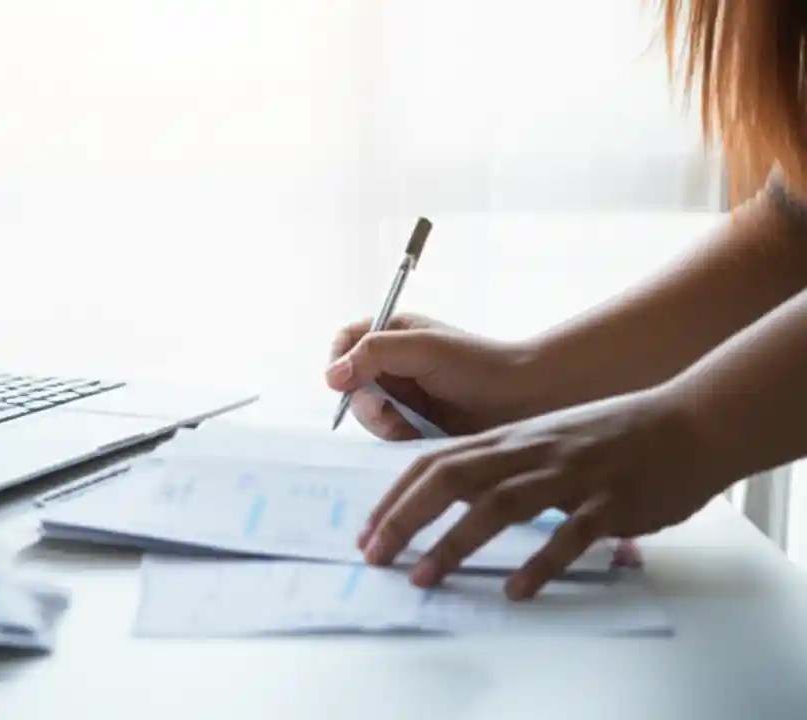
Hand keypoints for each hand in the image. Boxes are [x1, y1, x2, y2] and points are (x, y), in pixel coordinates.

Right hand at [326, 313, 541, 438]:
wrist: (527, 400)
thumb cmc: (480, 367)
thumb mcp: (424, 349)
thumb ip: (375, 354)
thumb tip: (331, 377)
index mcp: (395, 332)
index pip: (345, 341)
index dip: (338, 362)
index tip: (343, 384)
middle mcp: (395, 362)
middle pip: (351, 384)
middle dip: (367, 403)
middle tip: (393, 414)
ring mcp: (404, 394)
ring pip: (368, 413)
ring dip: (385, 424)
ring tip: (414, 427)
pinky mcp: (415, 423)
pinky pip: (388, 433)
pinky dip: (398, 437)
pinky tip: (421, 436)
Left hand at [355, 386, 733, 598]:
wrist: (688, 422)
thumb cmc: (612, 435)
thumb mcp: (542, 438)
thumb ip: (499, 462)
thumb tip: (450, 492)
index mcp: (509, 438)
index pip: (434, 461)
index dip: (395, 496)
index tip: (368, 531)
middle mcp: (530, 452)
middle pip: (451, 478)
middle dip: (405, 518)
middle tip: (375, 555)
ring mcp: (569, 475)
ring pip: (497, 504)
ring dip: (454, 543)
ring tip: (423, 577)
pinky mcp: (609, 501)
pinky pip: (569, 534)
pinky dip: (539, 563)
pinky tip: (516, 590)